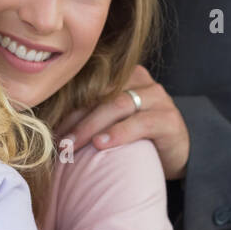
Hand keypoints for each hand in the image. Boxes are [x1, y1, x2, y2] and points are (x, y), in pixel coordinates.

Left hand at [54, 64, 189, 179]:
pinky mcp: (169, 119)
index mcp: (124, 77)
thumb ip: (94, 115)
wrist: (179, 152)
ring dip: (91, 126)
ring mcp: (157, 98)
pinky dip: (119, 133)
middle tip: (59, 141)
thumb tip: (52, 128)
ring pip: (117, 105)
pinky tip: (102, 145)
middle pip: (101, 95)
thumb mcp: (116, 122)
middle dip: (76, 118)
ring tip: (74, 144)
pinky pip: (141, 123)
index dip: (69, 107)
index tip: (50, 127)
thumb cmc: (140, 138)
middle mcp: (141, 81)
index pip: (91, 87)